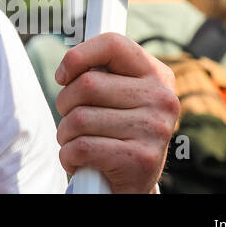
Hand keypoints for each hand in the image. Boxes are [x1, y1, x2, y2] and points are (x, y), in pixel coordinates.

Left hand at [54, 32, 178, 192]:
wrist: (134, 182)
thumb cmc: (116, 131)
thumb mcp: (118, 95)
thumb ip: (102, 73)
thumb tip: (68, 66)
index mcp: (157, 75)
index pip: (113, 44)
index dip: (78, 56)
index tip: (63, 76)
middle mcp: (162, 99)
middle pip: (87, 83)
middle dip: (65, 103)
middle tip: (71, 117)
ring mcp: (155, 130)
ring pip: (79, 118)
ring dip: (65, 133)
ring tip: (76, 140)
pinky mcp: (141, 159)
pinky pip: (82, 147)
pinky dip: (68, 155)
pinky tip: (79, 159)